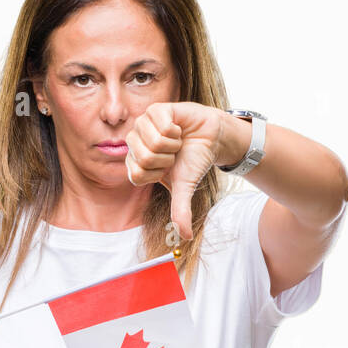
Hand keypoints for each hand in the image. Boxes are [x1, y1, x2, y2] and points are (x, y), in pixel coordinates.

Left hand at [124, 102, 230, 240]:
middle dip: (167, 158)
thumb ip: (180, 211)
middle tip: (174, 153)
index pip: (136, 173)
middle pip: (144, 156)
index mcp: (137, 163)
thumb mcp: (185, 188)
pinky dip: (175, 128)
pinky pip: (160, 122)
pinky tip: (178, 128)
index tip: (168, 168)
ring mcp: (143, 124)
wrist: (211, 139)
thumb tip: (185, 237)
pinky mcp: (155, 110)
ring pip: (152, 139)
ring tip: (177, 141)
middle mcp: (135, 143)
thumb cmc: (193, 161)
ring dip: (172, 143)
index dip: (157, 172)